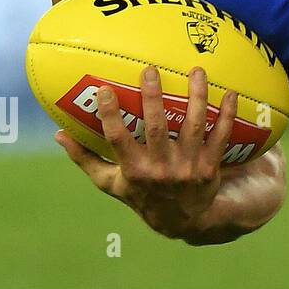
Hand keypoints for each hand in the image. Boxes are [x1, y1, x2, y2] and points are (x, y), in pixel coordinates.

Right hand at [55, 65, 238, 239]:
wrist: (183, 219)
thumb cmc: (141, 195)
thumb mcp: (111, 182)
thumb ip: (85, 158)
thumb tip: (58, 133)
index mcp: (134, 170)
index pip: (117, 140)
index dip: (110, 116)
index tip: (104, 90)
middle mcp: (160, 168)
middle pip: (156, 128)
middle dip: (153, 97)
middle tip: (150, 70)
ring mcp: (187, 166)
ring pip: (193, 125)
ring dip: (196, 96)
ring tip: (196, 71)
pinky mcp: (210, 166)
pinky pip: (221, 135)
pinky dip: (227, 114)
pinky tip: (230, 93)